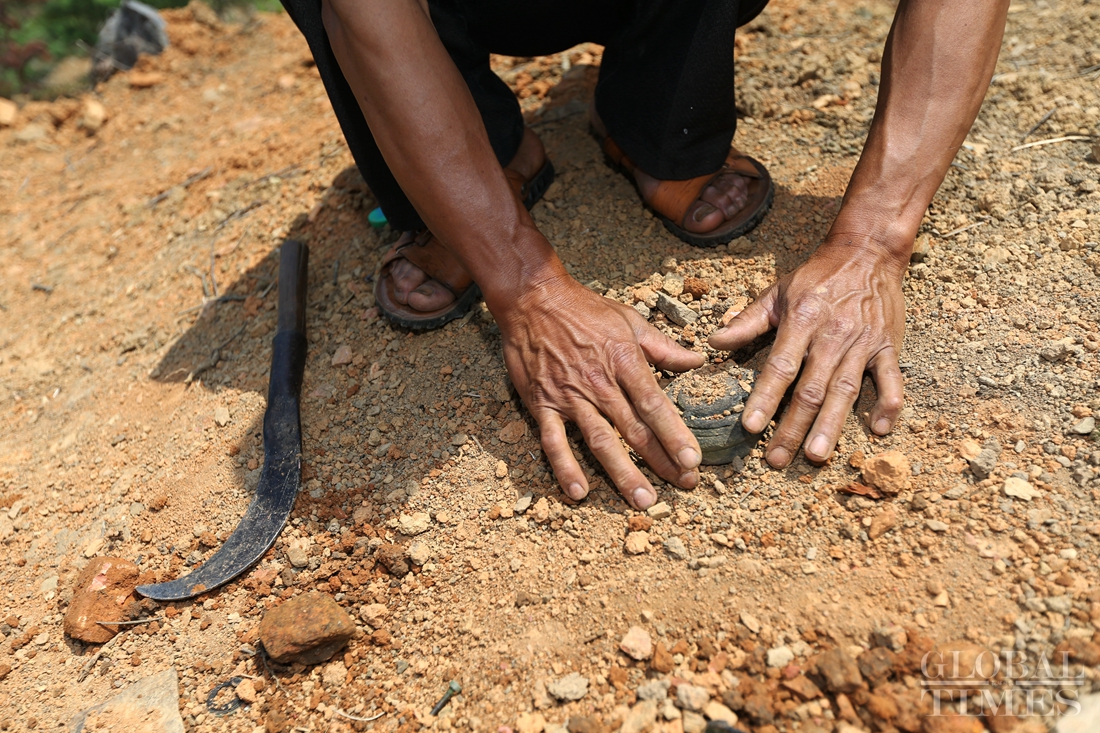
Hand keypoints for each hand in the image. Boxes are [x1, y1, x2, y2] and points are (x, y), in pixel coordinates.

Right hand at [495, 275, 704, 508]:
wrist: (533, 298)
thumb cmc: (584, 309)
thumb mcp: (629, 320)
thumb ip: (663, 346)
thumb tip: (698, 359)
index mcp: (624, 361)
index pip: (654, 405)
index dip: (675, 434)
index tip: (693, 460)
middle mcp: (599, 383)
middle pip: (634, 430)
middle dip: (660, 461)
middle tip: (683, 486)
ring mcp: (569, 397)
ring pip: (600, 441)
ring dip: (622, 473)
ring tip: (642, 499)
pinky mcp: (542, 404)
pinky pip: (553, 441)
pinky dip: (565, 467)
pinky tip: (578, 492)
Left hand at [708, 238, 906, 466]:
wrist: (868, 251)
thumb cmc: (816, 277)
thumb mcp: (777, 292)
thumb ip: (747, 321)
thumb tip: (713, 342)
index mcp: (802, 321)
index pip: (780, 366)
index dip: (765, 397)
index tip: (750, 426)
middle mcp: (833, 335)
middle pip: (811, 389)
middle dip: (793, 427)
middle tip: (777, 458)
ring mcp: (864, 342)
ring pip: (846, 391)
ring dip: (832, 426)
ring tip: (817, 455)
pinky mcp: (889, 345)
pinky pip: (892, 379)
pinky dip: (889, 404)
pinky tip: (879, 431)